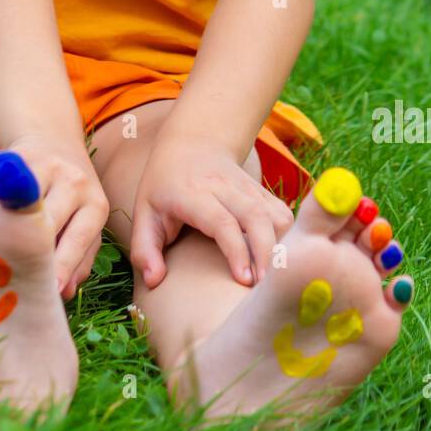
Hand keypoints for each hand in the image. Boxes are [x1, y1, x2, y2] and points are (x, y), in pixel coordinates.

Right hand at [8, 134, 109, 299]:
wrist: (54, 142)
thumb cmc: (70, 199)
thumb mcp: (84, 225)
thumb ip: (79, 258)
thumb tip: (64, 293)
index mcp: (94, 204)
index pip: (78, 238)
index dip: (63, 265)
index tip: (49, 291)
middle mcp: (72, 181)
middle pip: (47, 221)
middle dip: (29, 250)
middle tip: (9, 278)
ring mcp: (42, 165)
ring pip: (18, 203)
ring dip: (0, 226)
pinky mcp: (13, 157)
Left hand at [129, 137, 293, 289]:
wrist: (191, 143)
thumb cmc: (164, 186)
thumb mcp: (143, 212)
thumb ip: (143, 249)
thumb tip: (154, 281)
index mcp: (193, 193)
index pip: (222, 222)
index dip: (236, 251)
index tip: (244, 280)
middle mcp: (223, 187)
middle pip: (256, 217)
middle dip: (266, 253)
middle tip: (264, 288)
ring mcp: (246, 187)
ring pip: (275, 214)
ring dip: (280, 246)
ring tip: (273, 278)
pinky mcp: (261, 191)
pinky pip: (282, 213)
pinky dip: (286, 237)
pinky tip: (276, 259)